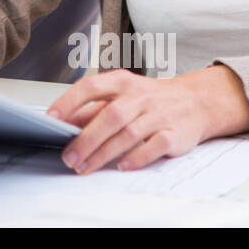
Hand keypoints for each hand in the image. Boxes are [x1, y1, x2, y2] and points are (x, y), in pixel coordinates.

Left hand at [43, 66, 248, 173]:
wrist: (196, 101)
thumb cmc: (151, 99)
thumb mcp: (120, 95)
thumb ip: (93, 108)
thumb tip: (65, 124)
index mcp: (121, 81)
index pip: (90, 87)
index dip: (69, 102)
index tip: (51, 120)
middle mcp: (139, 96)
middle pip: (109, 116)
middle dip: (85, 139)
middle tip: (69, 157)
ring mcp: (158, 114)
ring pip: (128, 133)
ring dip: (104, 153)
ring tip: (85, 167)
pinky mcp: (174, 133)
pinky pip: (154, 145)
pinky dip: (137, 157)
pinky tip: (122, 166)